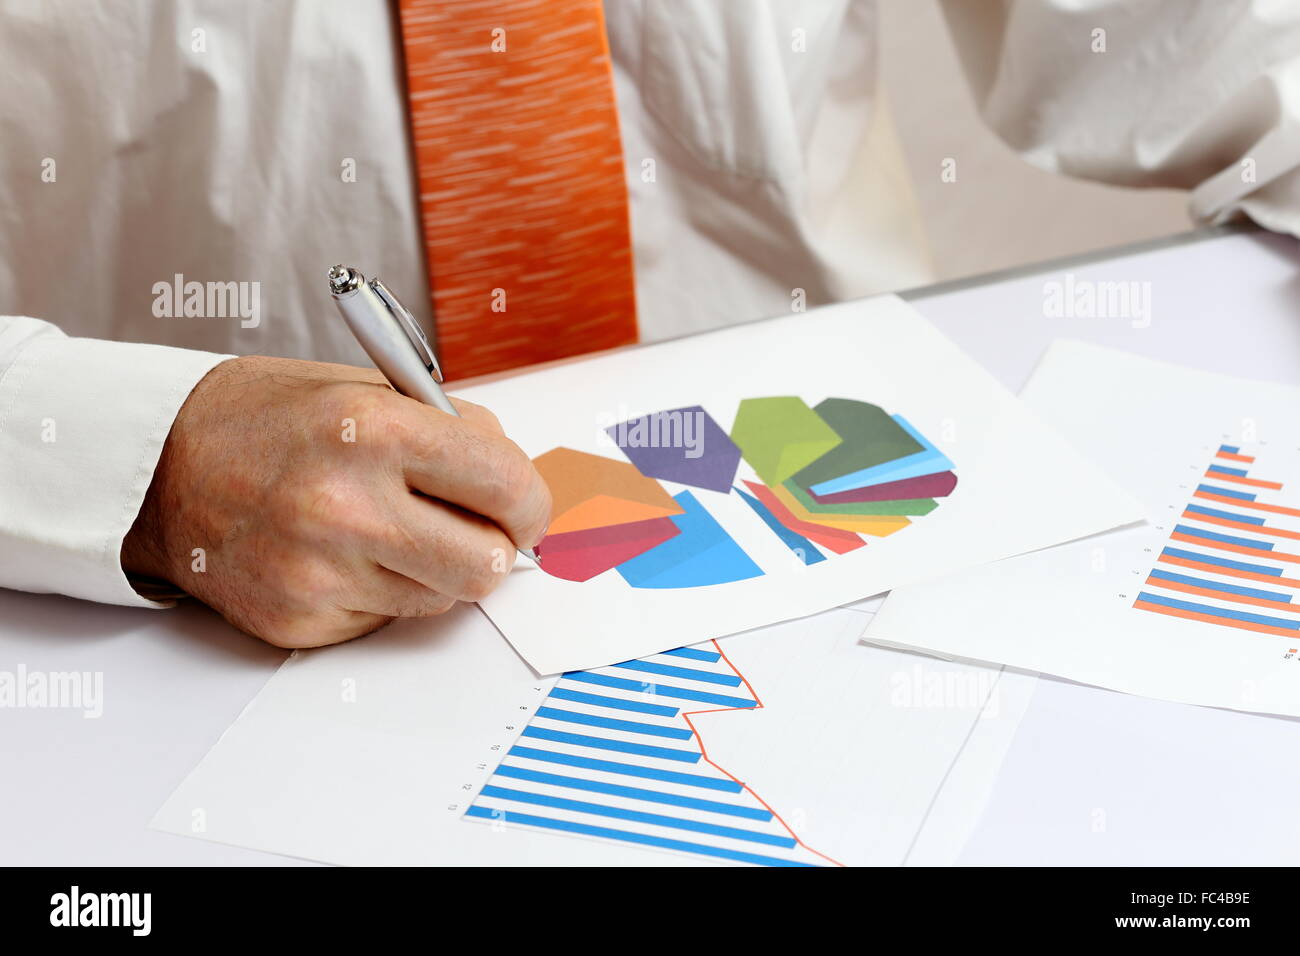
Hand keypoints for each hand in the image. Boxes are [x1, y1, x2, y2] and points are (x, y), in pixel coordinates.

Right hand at [121, 355, 550, 647]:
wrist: (161, 463)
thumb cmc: (270, 419)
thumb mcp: (369, 391)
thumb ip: (454, 432)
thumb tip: (521, 484)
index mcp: (374, 430)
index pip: (508, 487)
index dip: (532, 503)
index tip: (525, 508)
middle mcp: (347, 506)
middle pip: (488, 565)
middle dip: (495, 547)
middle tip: (477, 528)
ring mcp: (319, 572)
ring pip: (443, 599)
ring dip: (436, 570)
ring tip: (391, 530)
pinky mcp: (300, 621)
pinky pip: (387, 620)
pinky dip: (383, 593)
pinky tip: (344, 556)